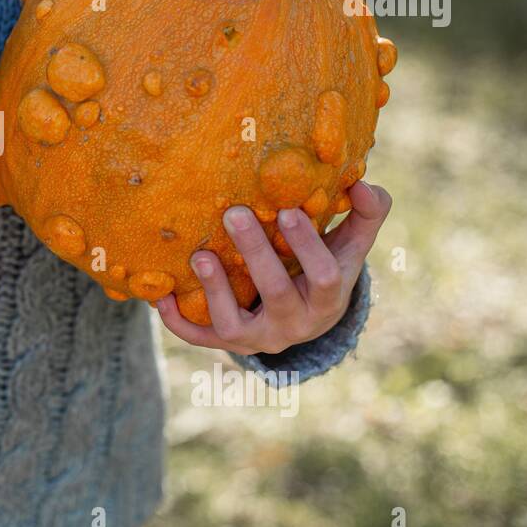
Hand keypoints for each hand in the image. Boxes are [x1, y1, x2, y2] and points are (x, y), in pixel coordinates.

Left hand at [156, 180, 391, 356]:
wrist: (302, 319)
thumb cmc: (324, 267)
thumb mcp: (349, 245)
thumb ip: (366, 213)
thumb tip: (364, 183)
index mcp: (328, 299)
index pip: (326, 277)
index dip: (308, 247)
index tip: (289, 211)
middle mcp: (293, 325)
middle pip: (276, 294)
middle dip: (256, 254)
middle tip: (234, 213)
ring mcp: (257, 337)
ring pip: (233, 324)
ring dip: (214, 290)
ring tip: (199, 255)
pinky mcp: (225, 343)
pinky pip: (198, 337)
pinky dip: (176, 320)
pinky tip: (160, 295)